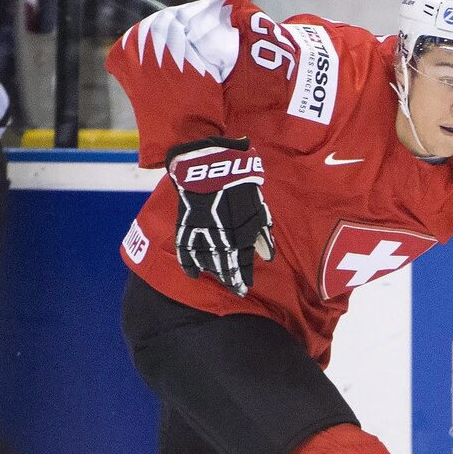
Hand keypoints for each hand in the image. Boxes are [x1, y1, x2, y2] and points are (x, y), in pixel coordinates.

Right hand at [166, 137, 275, 296]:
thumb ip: (262, 232)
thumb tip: (267, 256)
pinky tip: (192, 274)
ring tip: (219, 282)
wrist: (212, 162)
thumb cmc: (240, 182)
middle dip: (231, 279)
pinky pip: (185, 247)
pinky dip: (188, 262)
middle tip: (235, 291)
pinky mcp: (187, 222)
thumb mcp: (257, 206)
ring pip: (207, 259)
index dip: (244, 275)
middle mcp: (222, 234)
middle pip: (226, 263)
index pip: (243, 259)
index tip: (245, 288)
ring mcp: (203, 229)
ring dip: (214, 273)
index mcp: (241, 230)